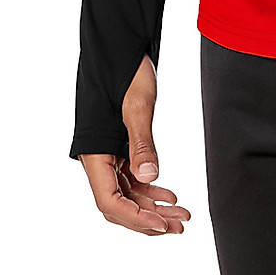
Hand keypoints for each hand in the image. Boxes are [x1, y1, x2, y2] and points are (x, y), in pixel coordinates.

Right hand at [78, 55, 191, 234]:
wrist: (122, 47)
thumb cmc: (126, 70)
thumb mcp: (138, 104)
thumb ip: (141, 141)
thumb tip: (150, 174)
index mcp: (95, 152)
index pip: (110, 201)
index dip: (135, 218)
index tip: (161, 225)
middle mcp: (98, 157)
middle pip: (119, 203)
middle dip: (147, 218)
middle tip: (178, 226)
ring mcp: (109, 153)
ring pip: (128, 192)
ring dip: (152, 206)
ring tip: (180, 216)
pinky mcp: (120, 145)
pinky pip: (132, 176)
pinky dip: (151, 187)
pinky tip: (170, 194)